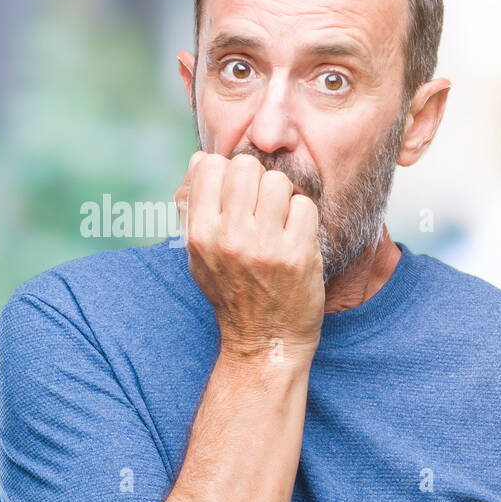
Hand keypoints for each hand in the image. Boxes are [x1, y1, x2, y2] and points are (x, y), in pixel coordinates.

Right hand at [175, 151, 324, 361]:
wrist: (265, 342)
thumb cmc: (233, 294)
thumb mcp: (199, 256)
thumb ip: (194, 208)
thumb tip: (200, 159)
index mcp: (200, 234)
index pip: (209, 165)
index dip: (227, 173)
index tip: (238, 194)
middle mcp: (229, 238)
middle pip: (246, 166)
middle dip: (258, 179)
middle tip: (264, 206)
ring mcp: (265, 247)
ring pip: (278, 181)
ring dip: (284, 196)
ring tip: (281, 221)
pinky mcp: (298, 255)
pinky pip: (305, 205)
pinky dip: (304, 217)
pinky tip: (297, 237)